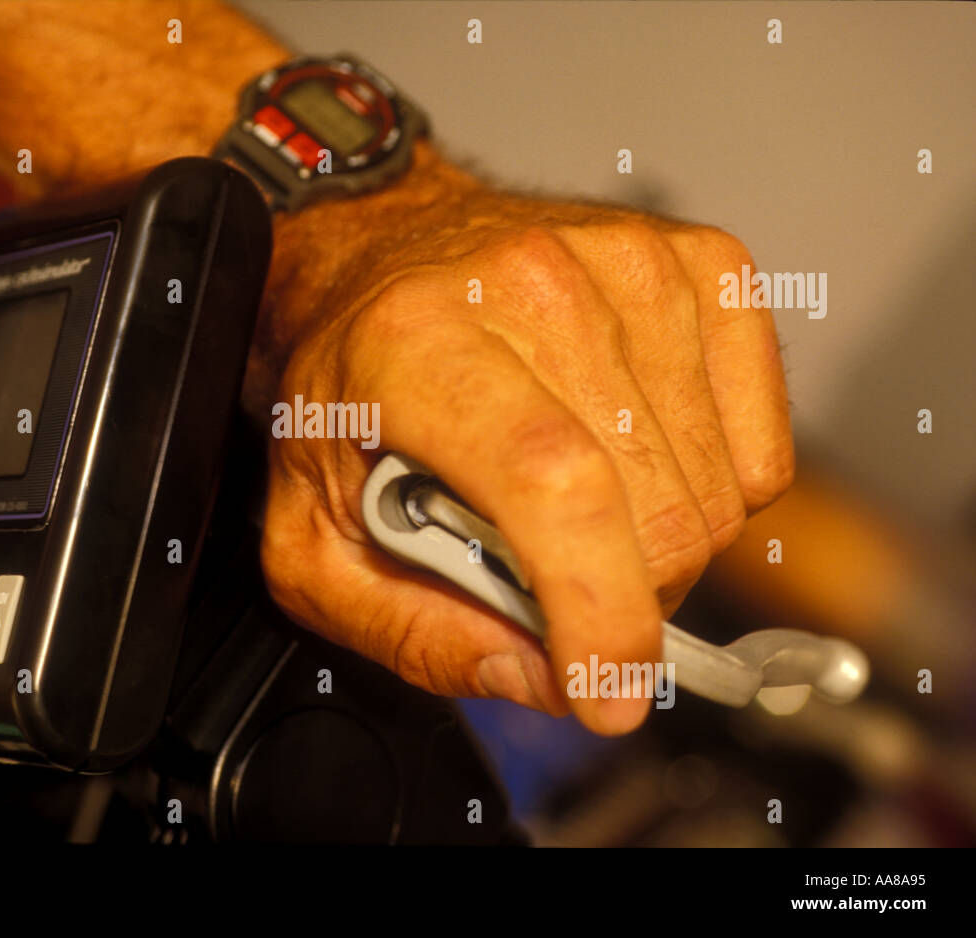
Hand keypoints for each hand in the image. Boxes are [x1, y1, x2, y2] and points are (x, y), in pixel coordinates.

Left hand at [256, 151, 792, 734]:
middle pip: (654, 507)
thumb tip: (544, 679)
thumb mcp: (310, 534)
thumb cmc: (346, 382)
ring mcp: (630, 266)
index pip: (554, 485)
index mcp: (416, 344)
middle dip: (624, 602)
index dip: (600, 610)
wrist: (377, 248)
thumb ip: (409, 627)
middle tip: (563, 590)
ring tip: (581, 509)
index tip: (606, 696)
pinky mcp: (699, 265)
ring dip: (663, 547)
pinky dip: (715, 490)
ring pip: (717, 491)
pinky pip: (763, 445)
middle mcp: (534, 284)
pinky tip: (639, 459)